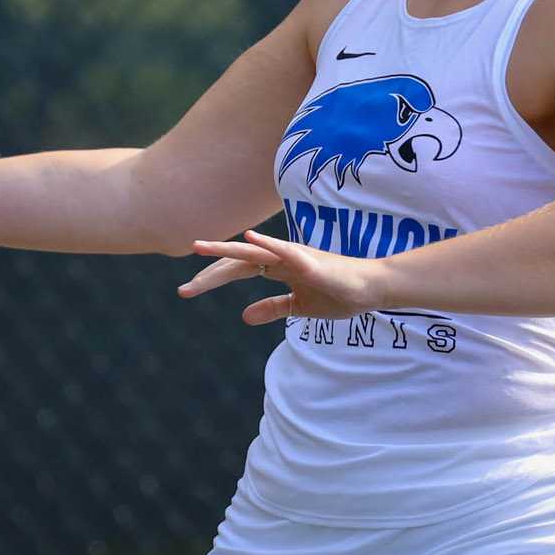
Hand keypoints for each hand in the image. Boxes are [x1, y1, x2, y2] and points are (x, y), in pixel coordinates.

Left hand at [177, 229, 379, 324]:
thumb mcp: (299, 308)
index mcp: (277, 268)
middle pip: (237, 262)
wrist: (371, 290)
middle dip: (209, 274)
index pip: (236, 270)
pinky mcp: (312, 262)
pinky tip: (250, 238)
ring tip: (200, 247)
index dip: (211, 279)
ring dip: (227, 249)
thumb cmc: (338, 294)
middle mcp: (281, 258)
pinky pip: (287, 251)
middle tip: (183, 290)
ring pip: (254, 251)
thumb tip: (243, 316)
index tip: (186, 291)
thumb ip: (272, 307)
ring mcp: (295, 257)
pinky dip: (268, 243)